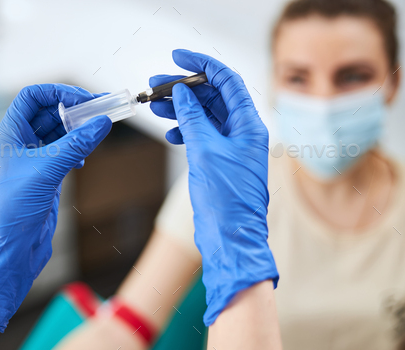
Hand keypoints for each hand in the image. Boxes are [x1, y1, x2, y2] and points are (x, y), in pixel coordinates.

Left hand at [0, 84, 111, 330]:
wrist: (10, 248)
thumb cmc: (13, 208)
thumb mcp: (47, 169)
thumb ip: (76, 144)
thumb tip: (102, 123)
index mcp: (9, 134)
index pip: (32, 98)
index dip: (57, 92)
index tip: (84, 97)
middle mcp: (19, 144)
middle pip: (49, 114)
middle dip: (74, 111)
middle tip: (101, 111)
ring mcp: (32, 162)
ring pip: (59, 135)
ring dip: (78, 131)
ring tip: (98, 131)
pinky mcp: (45, 178)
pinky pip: (64, 154)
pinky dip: (77, 151)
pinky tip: (85, 157)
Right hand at [150, 49, 277, 324]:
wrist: (231, 239)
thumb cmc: (225, 200)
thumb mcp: (206, 151)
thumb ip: (194, 117)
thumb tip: (183, 92)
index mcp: (249, 125)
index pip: (227, 81)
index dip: (202, 63)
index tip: (177, 55)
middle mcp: (244, 133)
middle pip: (214, 97)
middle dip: (185, 88)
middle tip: (155, 85)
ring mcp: (233, 148)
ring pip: (206, 116)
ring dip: (181, 109)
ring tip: (155, 106)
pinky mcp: (221, 162)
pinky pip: (203, 136)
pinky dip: (186, 130)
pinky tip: (172, 132)